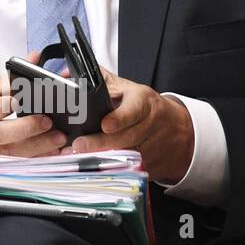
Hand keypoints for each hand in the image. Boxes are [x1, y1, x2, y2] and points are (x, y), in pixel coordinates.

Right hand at [0, 50, 67, 156]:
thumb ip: (4, 79)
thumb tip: (32, 61)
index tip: (18, 100)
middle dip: (23, 129)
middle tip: (46, 120)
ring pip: (8, 153)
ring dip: (35, 146)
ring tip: (57, 138)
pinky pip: (15, 163)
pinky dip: (35, 158)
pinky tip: (52, 153)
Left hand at [61, 65, 194, 182]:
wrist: (177, 128)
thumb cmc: (142, 104)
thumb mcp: (125, 87)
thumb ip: (98, 80)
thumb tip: (68, 75)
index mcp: (144, 102)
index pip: (134, 110)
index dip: (120, 118)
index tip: (105, 124)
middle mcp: (150, 125)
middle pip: (126, 137)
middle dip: (101, 143)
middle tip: (79, 145)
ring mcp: (153, 147)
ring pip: (127, 155)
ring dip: (104, 158)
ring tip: (81, 157)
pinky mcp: (152, 165)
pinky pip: (131, 169)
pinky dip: (113, 169)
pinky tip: (95, 168)